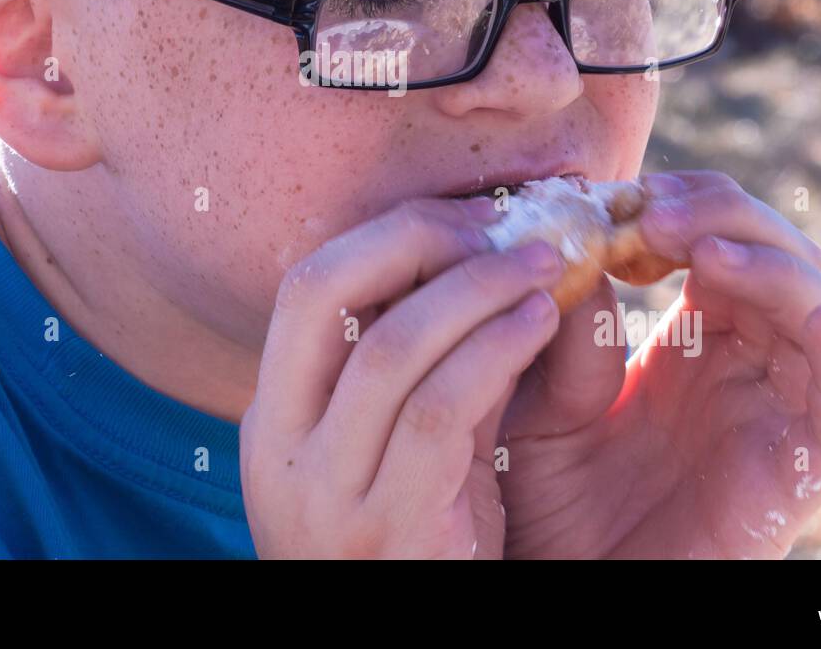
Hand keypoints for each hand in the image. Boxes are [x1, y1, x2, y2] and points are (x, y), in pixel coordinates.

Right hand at [241, 197, 562, 558]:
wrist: (403, 645)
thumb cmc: (418, 540)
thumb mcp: (397, 445)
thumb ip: (425, 365)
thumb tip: (487, 257)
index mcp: (277, 415)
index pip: (308, 286)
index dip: (389, 233)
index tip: (467, 215)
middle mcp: (283, 447)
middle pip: (322, 292)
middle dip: (417, 237)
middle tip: (502, 221)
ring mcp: (327, 493)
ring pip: (388, 348)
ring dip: (474, 287)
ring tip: (543, 262)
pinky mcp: (390, 530)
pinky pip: (439, 413)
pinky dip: (493, 351)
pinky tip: (542, 323)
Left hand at [497, 171, 820, 558]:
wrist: (575, 585)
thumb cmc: (552, 497)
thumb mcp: (541, 398)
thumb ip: (565, 332)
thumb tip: (582, 245)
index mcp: (696, 331)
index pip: (719, 234)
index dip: (682, 202)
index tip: (621, 194)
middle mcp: (748, 358)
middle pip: (773, 249)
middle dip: (718, 214)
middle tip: (650, 210)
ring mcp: (779, 403)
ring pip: (814, 301)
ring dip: (765, 260)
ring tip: (695, 248)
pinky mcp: (804, 461)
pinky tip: (812, 314)